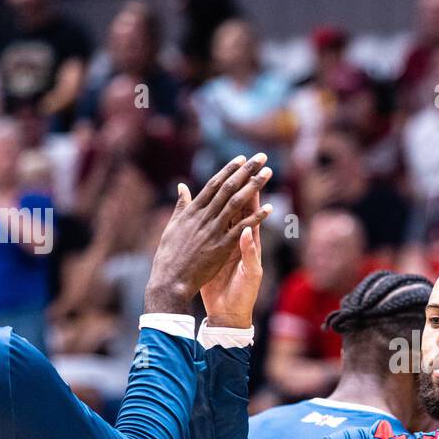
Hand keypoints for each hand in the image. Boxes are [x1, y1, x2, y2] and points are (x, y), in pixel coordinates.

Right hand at [144, 153, 272, 313]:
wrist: (170, 280)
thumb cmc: (169, 256)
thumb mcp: (173, 226)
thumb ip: (182, 206)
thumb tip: (182, 187)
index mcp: (192, 211)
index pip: (214, 185)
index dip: (229, 170)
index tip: (241, 158)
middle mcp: (204, 216)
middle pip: (229, 188)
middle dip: (246, 171)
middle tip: (261, 157)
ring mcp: (214, 230)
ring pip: (237, 203)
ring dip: (254, 187)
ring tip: (268, 173)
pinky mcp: (222, 246)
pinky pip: (242, 228)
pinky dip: (256, 218)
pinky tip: (269, 208)